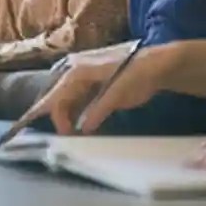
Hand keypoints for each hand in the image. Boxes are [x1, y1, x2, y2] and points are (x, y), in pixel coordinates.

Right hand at [15, 41, 177, 134]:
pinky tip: (79, 129)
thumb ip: (99, 110)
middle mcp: (77, 77)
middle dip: (59, 119)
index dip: (50, 113)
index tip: (55, 132)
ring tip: (70, 136)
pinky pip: (80, 105)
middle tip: (66, 139)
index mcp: (78, 73)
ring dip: (68, 119)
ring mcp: (86, 84)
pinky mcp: (95, 91)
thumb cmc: (135, 74)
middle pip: (60, 100)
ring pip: (69, 104)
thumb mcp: (117, 93)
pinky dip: (78, 117)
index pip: (57, 96)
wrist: (155, 66)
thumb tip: (83, 128)